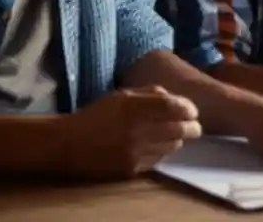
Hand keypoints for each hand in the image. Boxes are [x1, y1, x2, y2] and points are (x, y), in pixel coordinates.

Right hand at [60, 85, 201, 178]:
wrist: (69, 145)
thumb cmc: (97, 115)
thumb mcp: (121, 95)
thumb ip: (150, 93)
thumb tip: (176, 98)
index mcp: (133, 107)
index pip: (174, 107)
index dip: (189, 109)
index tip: (192, 111)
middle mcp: (136, 130)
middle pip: (180, 129)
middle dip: (192, 126)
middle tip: (194, 125)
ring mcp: (135, 152)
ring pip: (173, 146)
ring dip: (178, 139)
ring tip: (173, 134)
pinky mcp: (131, 169)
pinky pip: (159, 160)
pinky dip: (163, 151)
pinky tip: (158, 145)